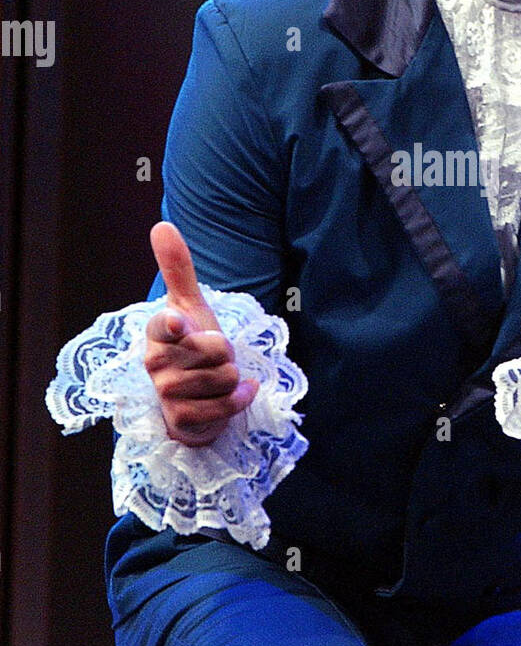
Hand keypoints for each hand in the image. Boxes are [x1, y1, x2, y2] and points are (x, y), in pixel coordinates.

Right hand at [143, 221, 258, 445]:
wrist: (194, 401)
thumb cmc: (192, 347)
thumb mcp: (191, 306)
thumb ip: (177, 268)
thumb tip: (161, 225)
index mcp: (158, 333)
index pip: (164, 325)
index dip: (174, 325)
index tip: (178, 324)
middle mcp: (156, 363)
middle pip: (217, 349)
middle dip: (227, 353)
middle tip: (214, 359)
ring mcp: (167, 393)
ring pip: (225, 377)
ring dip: (232, 378)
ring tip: (218, 378)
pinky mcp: (182, 419)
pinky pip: (227, 405)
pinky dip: (240, 399)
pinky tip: (236, 394)